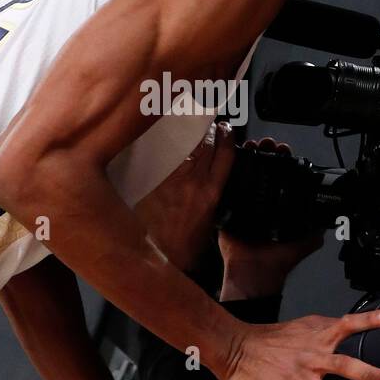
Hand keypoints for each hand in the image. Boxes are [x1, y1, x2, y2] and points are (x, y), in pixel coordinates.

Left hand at [134, 120, 235, 271]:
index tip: (225, 128)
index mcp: (211, 194)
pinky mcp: (153, 182)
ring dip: (186, 128)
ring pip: (183, 144)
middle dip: (207, 126)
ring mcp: (172, 180)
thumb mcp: (209, 225)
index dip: (227, 137)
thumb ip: (210, 200)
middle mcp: (194, 183)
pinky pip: (162, 153)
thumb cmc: (184, 250)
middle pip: (205, 143)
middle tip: (205, 118)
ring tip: (184, 119)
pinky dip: (164, 140)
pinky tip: (162, 133)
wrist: (161, 262)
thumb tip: (207, 184)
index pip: (226, 155)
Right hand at [218, 138, 324, 297]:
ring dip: (250, 156)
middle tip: (268, 144)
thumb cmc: (279, 259)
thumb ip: (318, 226)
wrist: (255, 272)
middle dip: (266, 153)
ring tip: (254, 145)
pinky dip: (231, 169)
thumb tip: (333, 214)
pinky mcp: (228, 207)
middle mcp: (262, 201)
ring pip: (247, 172)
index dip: (283, 160)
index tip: (283, 149)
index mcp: (280, 205)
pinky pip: (228, 185)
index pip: (282, 175)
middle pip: (264, 169)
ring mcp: (244, 202)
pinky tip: (236, 157)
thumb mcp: (307, 241)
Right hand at [222, 309, 379, 379]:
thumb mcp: (302, 325)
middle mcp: (311, 359)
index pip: (348, 324)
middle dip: (369, 376)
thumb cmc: (271, 337)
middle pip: (345, 366)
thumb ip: (326, 329)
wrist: (236, 347)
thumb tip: (349, 328)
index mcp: (317, 338)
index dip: (370, 320)